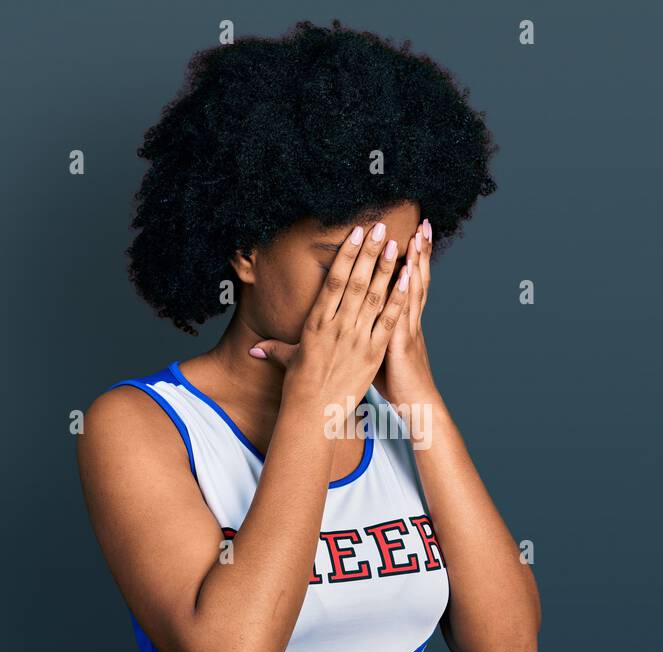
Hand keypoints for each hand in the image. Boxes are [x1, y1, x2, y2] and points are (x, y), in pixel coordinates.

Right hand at [251, 221, 411, 412]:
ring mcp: (356, 338)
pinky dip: (399, 298)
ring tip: (395, 244)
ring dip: (386, 268)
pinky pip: (389, 320)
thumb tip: (254, 347)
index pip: (334, 281)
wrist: (314, 413)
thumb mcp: (288, 361)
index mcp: (316, 322)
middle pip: (356, 281)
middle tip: (379, 226)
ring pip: (374, 296)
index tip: (355, 234)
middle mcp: (337, 325)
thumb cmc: (300, 386)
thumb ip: (274, 348)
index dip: (346, 255)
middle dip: (368, 252)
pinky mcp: (373, 352)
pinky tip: (408, 279)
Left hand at [373, 218, 435, 406]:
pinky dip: (405, 290)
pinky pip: (403, 312)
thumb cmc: (397, 380)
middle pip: (416, 277)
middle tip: (423, 222)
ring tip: (419, 234)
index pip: (409, 282)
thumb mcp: (382, 350)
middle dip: (419, 250)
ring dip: (416, 261)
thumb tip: (362, 319)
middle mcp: (409, 319)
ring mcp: (408, 328)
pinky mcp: (401, 342)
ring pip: (413, 288)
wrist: (416, 404)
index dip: (412, 258)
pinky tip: (407, 271)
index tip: (413, 233)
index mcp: (403, 319)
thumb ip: (373, 330)